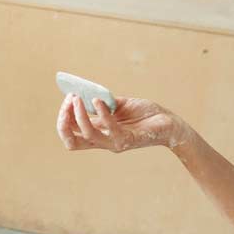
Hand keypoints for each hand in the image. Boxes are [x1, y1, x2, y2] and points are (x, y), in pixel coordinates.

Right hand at [57, 93, 190, 153]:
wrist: (170, 124)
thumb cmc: (145, 114)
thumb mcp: (119, 105)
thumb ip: (103, 101)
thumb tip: (84, 91)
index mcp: (99, 133)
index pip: (70, 134)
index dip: (64, 118)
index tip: (68, 97)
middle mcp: (103, 141)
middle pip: (71, 141)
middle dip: (63, 121)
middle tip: (68, 101)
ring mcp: (114, 142)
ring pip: (87, 134)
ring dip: (79, 115)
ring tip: (78, 97)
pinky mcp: (128, 139)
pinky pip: (110, 129)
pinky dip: (101, 113)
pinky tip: (98, 100)